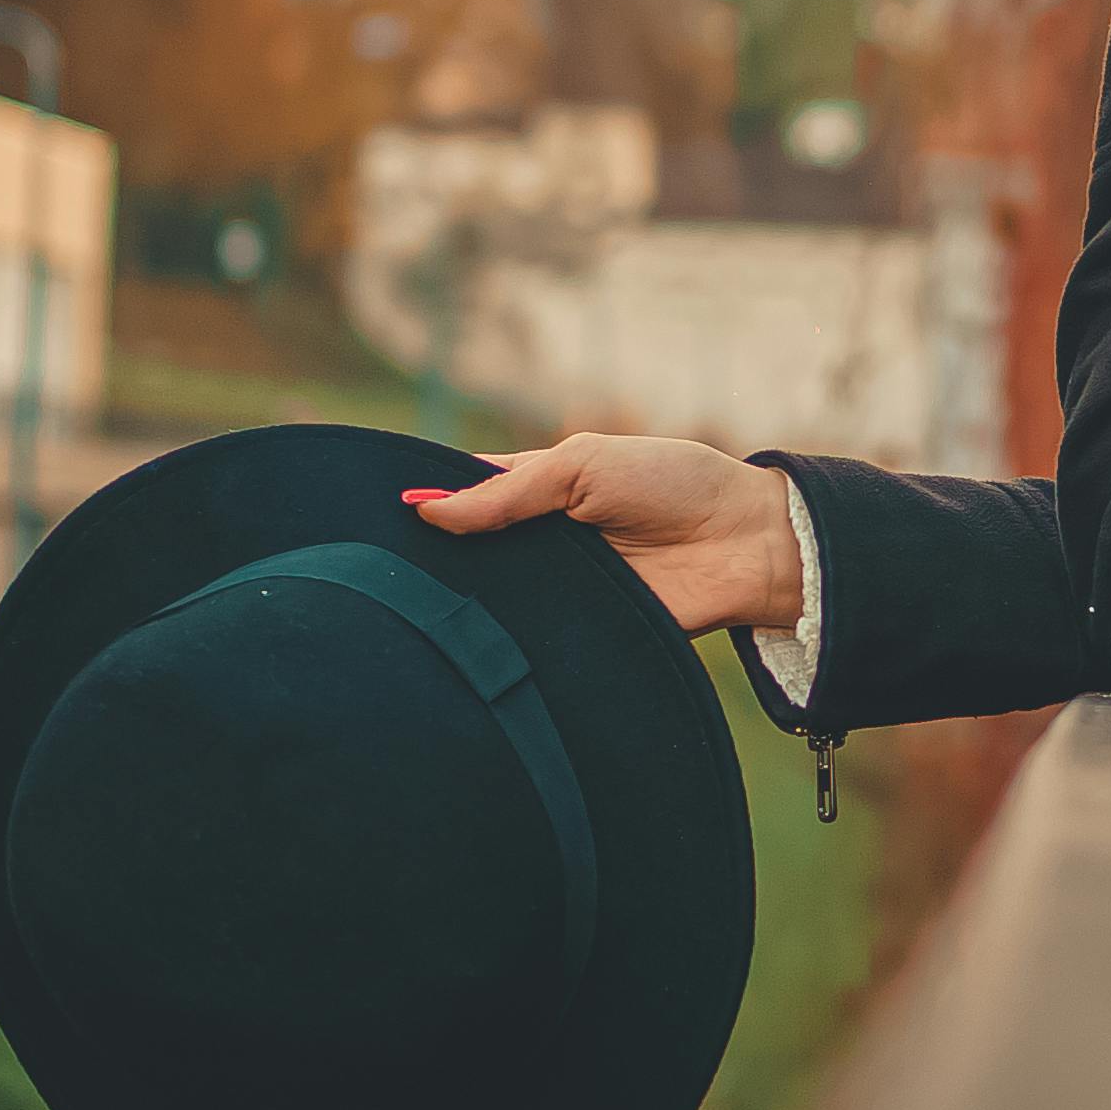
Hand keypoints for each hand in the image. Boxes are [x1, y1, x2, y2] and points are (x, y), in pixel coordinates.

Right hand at [408, 433, 801, 636]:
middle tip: (375, 571)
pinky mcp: (577, 630)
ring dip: (459, 602)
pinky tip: (461, 643)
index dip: (423, 503)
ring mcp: (556, 587)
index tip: (364, 516)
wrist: (746, 544)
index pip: (463, 494)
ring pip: (488, 598)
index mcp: (537, 487)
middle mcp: (538, 540)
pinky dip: (499, 640)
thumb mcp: (586, 466)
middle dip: (429, 561)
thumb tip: (426, 511)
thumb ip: (510, 490)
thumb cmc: (675, 484)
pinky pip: (526, 637)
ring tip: (407, 607)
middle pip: (465, 554)